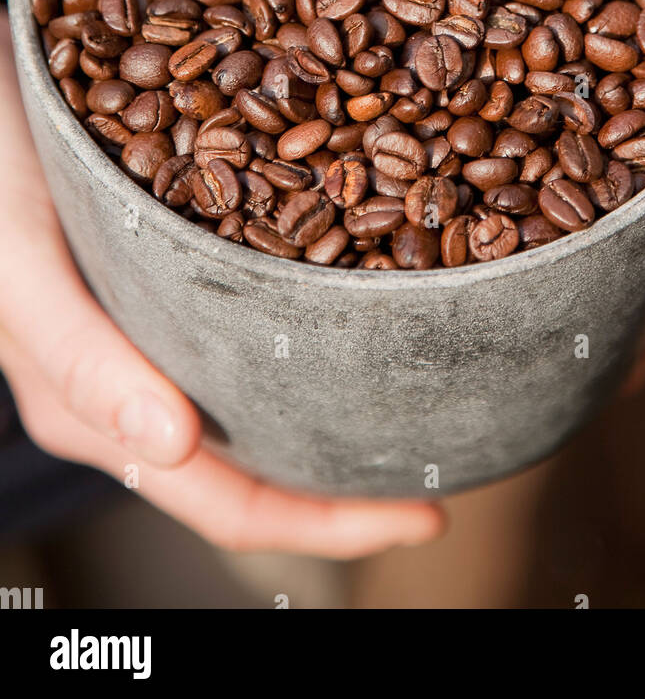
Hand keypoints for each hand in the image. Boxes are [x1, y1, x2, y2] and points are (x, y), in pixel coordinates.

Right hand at [0, 13, 442, 556]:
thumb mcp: (25, 277)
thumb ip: (85, 363)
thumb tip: (175, 449)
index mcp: (102, 413)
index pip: (231, 501)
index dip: (328, 521)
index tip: (428, 511)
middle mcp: (137, 383)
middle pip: (263, 458)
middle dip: (355, 471)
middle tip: (450, 454)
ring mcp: (156, 330)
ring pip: (263, 391)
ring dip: (340, 397)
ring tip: (420, 379)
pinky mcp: (169, 273)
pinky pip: (253, 319)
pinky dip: (313, 323)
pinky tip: (364, 292)